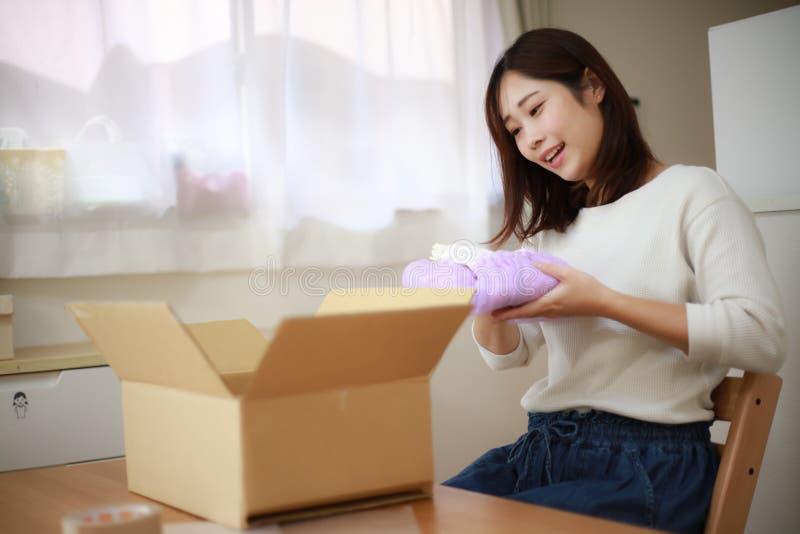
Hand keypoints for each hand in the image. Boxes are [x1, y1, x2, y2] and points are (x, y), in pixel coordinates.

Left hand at [491, 262, 614, 320]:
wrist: (603, 303)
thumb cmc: (587, 288)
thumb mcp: (568, 274)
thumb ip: (549, 268)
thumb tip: (532, 263)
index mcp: (548, 303)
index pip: (523, 311)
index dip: (507, 314)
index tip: (493, 315)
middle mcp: (548, 311)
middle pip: (524, 315)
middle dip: (508, 314)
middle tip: (493, 311)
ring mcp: (554, 313)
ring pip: (531, 315)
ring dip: (517, 313)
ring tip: (504, 308)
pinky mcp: (559, 312)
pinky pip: (538, 313)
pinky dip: (527, 310)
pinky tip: (525, 305)